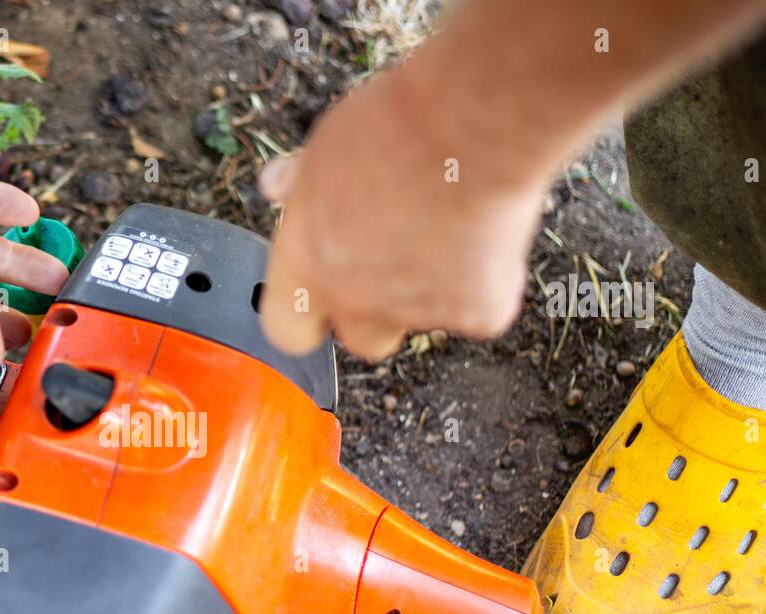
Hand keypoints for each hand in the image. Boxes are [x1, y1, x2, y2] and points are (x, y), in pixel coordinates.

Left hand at [258, 71, 546, 361]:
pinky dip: (490, 280)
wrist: (467, 121)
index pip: (287, 329)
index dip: (309, 317)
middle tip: (402, 256)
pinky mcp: (476, 312)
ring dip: (435, 291)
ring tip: (451, 225)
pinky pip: (483, 309)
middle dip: (380, 312)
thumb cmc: (395, 123)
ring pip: (426, 321)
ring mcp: (413, 311)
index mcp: (305, 263)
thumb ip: (300, 180)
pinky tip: (490, 229)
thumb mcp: (324, 144)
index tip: (329, 292)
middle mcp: (352, 299)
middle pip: (361, 340)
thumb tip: (275, 185)